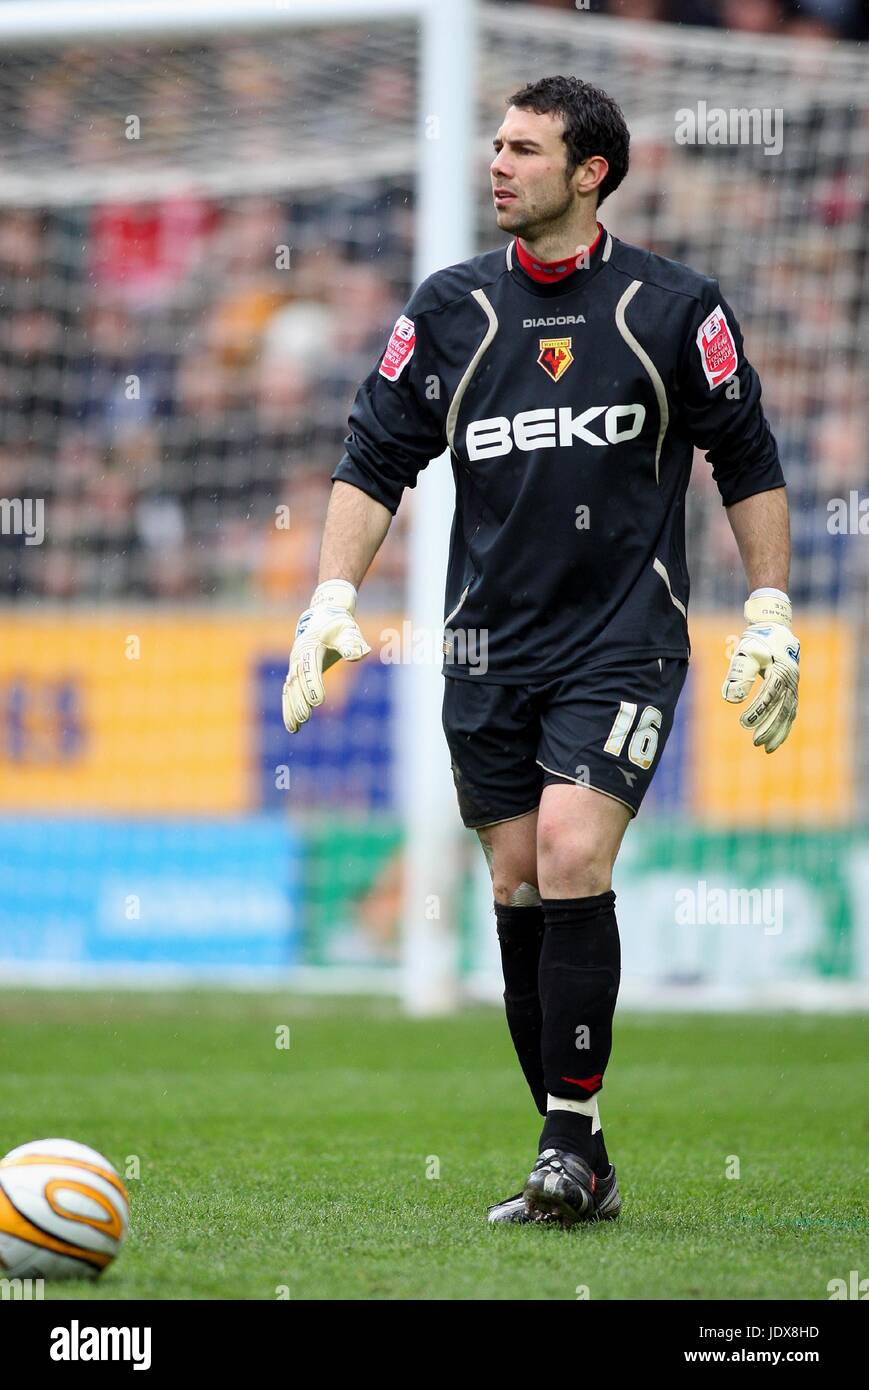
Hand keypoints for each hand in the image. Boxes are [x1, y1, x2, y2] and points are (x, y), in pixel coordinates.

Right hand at [282, 579, 370, 733]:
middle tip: (305, 718)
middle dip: (300, 700)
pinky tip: (293, 726)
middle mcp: (298, 657)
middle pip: (297, 682)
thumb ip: (352, 643)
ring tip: (295, 728)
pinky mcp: (295, 673)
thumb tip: (359, 653)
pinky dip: (288, 708)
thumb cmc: (339, 626)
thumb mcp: (348, 631)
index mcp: (311, 647)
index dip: (313, 684)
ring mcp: (294, 665)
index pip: (310, 668)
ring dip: (291, 708)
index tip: (317, 701)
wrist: (322, 617)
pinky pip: (288, 692)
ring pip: (290, 690)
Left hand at [722, 593, 798, 753]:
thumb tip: (732, 700)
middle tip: (755, 742)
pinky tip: (775, 741)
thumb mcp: (745, 653)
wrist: (775, 631)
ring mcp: (793, 687)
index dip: (758, 710)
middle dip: (770, 726)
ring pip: (788, 714)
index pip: (770, 694)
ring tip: (766, 749)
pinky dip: (784, 727)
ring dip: (778, 732)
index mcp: (780, 670)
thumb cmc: (756, 643)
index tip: (744, 723)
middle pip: (781, 708)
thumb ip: (739, 674)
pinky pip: (790, 712)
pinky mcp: (792, 692)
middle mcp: (790, 680)